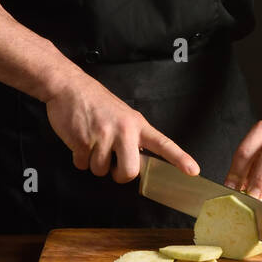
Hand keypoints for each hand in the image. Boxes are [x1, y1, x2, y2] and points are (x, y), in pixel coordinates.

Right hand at [45, 66, 199, 184]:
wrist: (69, 86)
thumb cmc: (95, 102)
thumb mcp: (122, 114)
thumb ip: (131, 135)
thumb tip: (136, 160)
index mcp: (136, 124)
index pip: (162, 143)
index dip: (179, 158)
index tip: (193, 171)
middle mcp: (123, 130)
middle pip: (129, 172)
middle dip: (118, 174)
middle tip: (112, 164)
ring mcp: (102, 136)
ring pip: (101, 171)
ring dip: (93, 162)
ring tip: (90, 140)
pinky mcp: (82, 141)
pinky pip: (82, 165)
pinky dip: (78, 158)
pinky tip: (78, 140)